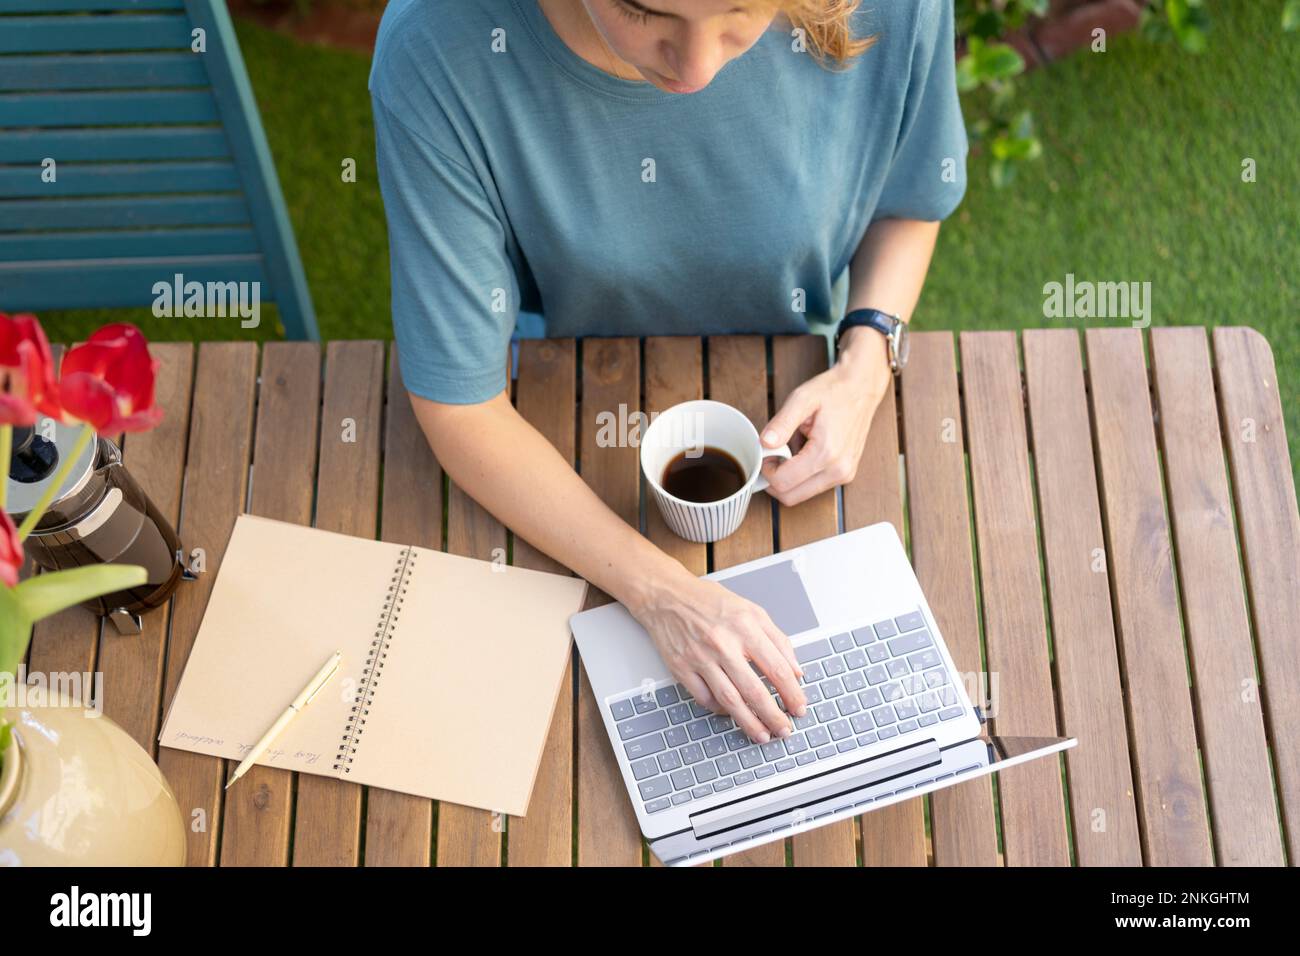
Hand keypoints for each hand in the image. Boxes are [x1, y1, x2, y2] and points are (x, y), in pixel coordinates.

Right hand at [628, 573, 808, 743]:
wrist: (667, 596)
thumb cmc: (709, 602)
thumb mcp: (751, 610)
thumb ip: (777, 639)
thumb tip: (795, 670)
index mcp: (745, 626)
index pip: (776, 668)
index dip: (792, 693)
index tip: (799, 707)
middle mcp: (723, 643)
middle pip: (754, 690)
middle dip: (773, 715)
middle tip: (784, 729)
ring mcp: (700, 658)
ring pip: (729, 700)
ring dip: (749, 721)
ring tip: (762, 734)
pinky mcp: (681, 668)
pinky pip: (704, 698)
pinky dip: (719, 710)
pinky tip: (731, 713)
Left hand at [757, 325, 893, 506]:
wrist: (861, 387)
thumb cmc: (833, 391)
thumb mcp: (802, 399)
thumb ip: (781, 423)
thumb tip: (764, 443)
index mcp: (826, 453)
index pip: (783, 482)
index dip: (766, 471)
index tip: (765, 453)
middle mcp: (839, 470)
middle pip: (791, 497)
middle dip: (774, 480)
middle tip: (772, 456)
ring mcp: (844, 475)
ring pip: (801, 495)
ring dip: (788, 479)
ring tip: (790, 451)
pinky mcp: (845, 474)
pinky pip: (814, 487)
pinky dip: (801, 477)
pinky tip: (802, 455)